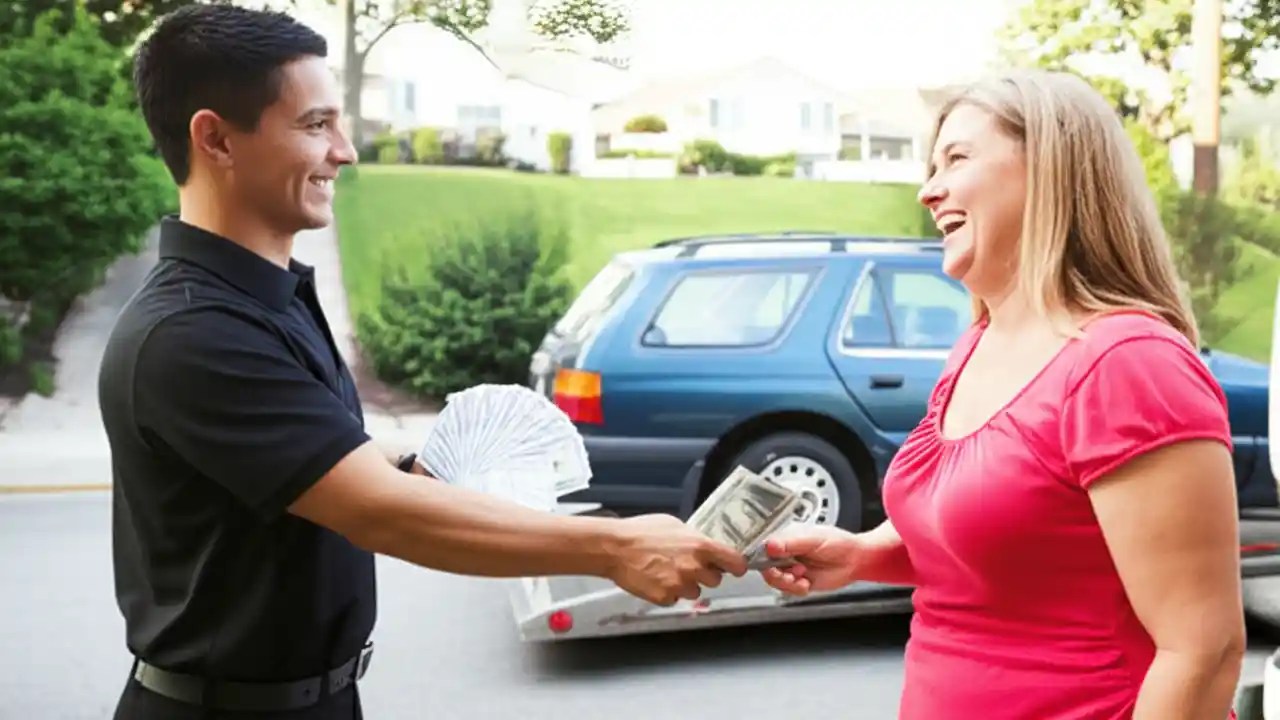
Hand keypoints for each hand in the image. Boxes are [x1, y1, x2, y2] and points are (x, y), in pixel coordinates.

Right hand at [606, 514, 747, 605]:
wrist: (615, 548)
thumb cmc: (641, 532)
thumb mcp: (674, 525)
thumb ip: (695, 538)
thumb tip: (705, 544)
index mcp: (701, 546)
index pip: (735, 562)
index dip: (737, 566)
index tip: (736, 567)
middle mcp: (694, 567)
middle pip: (715, 580)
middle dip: (704, 574)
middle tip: (687, 565)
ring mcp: (680, 585)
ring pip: (695, 592)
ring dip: (686, 585)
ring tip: (666, 571)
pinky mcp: (665, 598)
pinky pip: (675, 599)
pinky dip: (668, 592)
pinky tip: (656, 579)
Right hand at [759, 526, 860, 595]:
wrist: (855, 561)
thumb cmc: (839, 543)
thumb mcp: (813, 540)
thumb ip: (790, 543)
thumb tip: (769, 545)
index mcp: (786, 536)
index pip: (763, 545)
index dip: (761, 556)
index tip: (767, 562)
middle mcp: (786, 552)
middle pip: (765, 565)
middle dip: (775, 574)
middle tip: (788, 575)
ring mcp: (791, 567)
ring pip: (774, 579)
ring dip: (786, 583)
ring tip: (801, 578)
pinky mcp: (798, 581)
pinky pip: (787, 589)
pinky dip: (795, 589)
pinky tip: (806, 583)